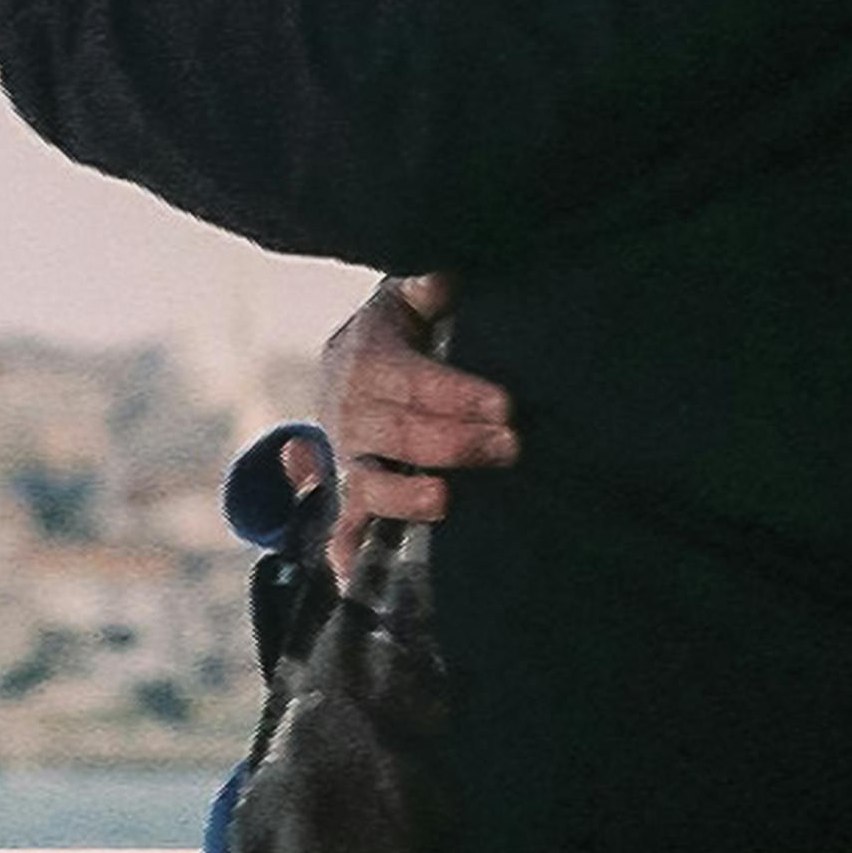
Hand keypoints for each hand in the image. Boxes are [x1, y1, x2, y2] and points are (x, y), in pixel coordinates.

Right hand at [318, 269, 514, 560]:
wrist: (350, 363)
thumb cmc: (404, 329)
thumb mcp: (409, 299)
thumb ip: (427, 290)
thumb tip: (442, 278)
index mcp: (367, 357)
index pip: (412, 379)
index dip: (456, 394)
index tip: (505, 406)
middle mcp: (349, 409)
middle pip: (397, 431)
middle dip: (454, 442)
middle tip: (512, 447)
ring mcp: (345, 456)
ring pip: (365, 480)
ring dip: (404, 494)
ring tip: (445, 500)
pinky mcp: (346, 493)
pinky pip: (339, 526)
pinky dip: (345, 550)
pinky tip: (354, 574)